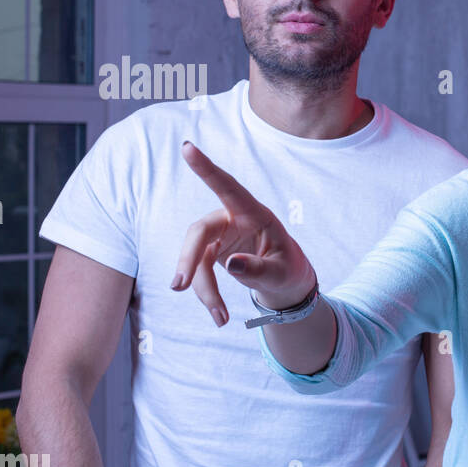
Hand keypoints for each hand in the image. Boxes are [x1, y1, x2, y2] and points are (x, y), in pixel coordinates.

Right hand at [172, 141, 316, 324]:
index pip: (228, 187)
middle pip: (200, 231)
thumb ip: (259, 269)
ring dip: (202, 288)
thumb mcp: (281, 272)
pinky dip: (206, 294)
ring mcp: (220, 235)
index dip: (207, 169)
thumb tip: (230, 264)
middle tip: (179, 286)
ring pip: (196, 257)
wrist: (287, 281)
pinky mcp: (212, 251)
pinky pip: (199, 271)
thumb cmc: (288, 269)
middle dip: (188, 258)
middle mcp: (233, 219)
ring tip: (220, 318)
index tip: (187, 148)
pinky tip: (219, 316)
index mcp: (255, 213)